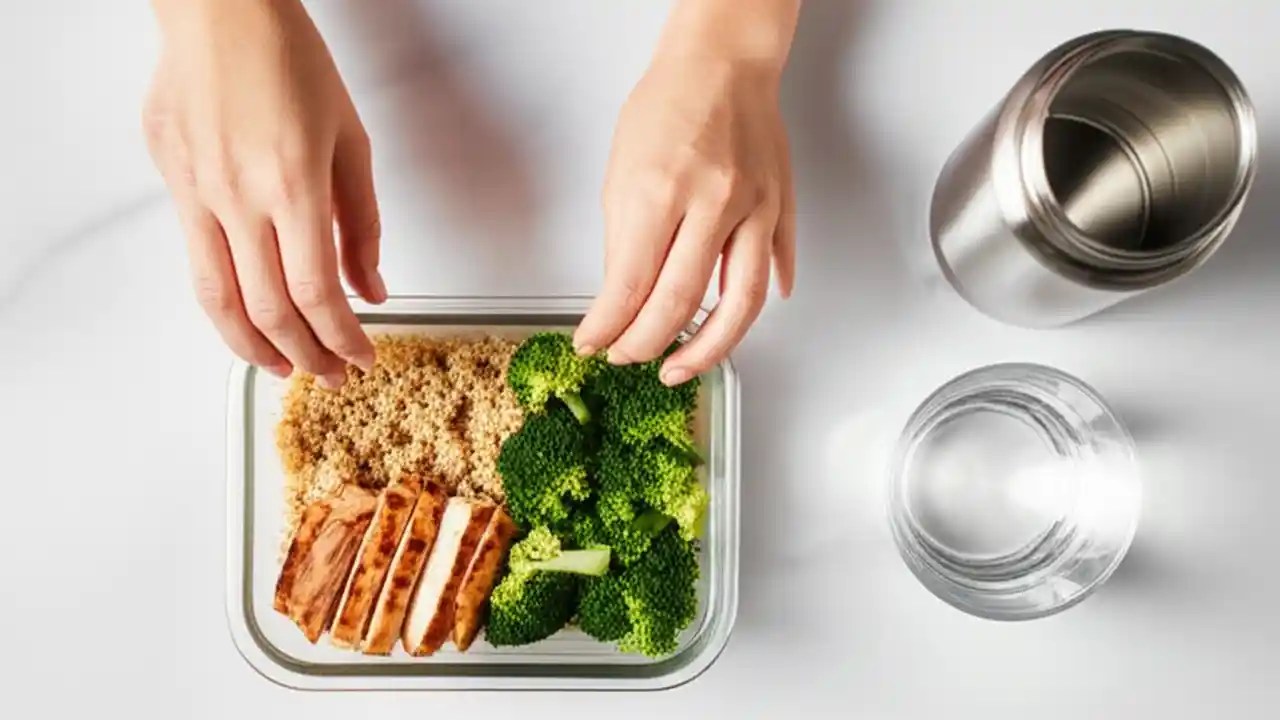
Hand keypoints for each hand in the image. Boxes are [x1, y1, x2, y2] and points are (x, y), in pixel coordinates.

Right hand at [143, 0, 384, 387]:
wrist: (222, 14)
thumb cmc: (289, 63)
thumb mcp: (351, 143)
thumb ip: (362, 225)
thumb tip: (371, 288)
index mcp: (291, 185)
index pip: (315, 292)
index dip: (341, 338)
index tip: (360, 357)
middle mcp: (238, 197)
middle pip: (269, 309)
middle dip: (305, 354)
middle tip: (328, 374)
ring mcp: (198, 194)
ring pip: (219, 300)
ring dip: (254, 346)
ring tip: (283, 365)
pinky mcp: (173, 186)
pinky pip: (197, 263)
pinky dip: (224, 305)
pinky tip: (246, 318)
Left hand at [575, 0, 798, 385]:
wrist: (724, 64)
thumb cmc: (669, 105)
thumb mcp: (621, 172)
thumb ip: (624, 243)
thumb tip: (620, 301)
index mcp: (662, 190)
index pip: (631, 285)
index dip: (608, 328)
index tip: (594, 344)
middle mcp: (715, 203)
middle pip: (681, 303)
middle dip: (646, 345)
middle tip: (630, 359)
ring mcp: (755, 209)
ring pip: (739, 305)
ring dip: (707, 349)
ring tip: (681, 366)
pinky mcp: (780, 210)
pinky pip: (773, 269)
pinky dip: (758, 304)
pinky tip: (734, 323)